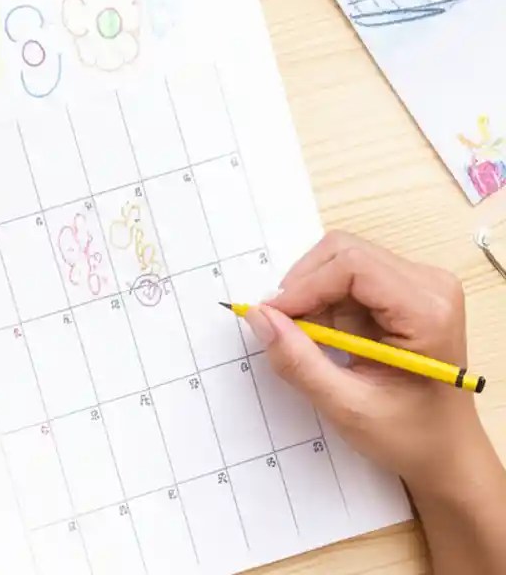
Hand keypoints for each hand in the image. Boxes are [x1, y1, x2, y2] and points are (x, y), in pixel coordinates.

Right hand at [245, 232, 487, 491]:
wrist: (445, 451)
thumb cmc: (410, 436)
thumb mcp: (347, 406)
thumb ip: (298, 361)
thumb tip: (258, 317)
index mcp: (427, 311)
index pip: (353, 266)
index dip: (303, 286)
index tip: (270, 317)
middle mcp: (429, 286)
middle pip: (345, 253)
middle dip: (303, 286)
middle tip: (281, 326)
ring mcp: (419, 285)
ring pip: (342, 261)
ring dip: (311, 294)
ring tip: (304, 337)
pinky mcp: (405, 292)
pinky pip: (348, 277)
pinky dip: (322, 300)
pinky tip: (323, 335)